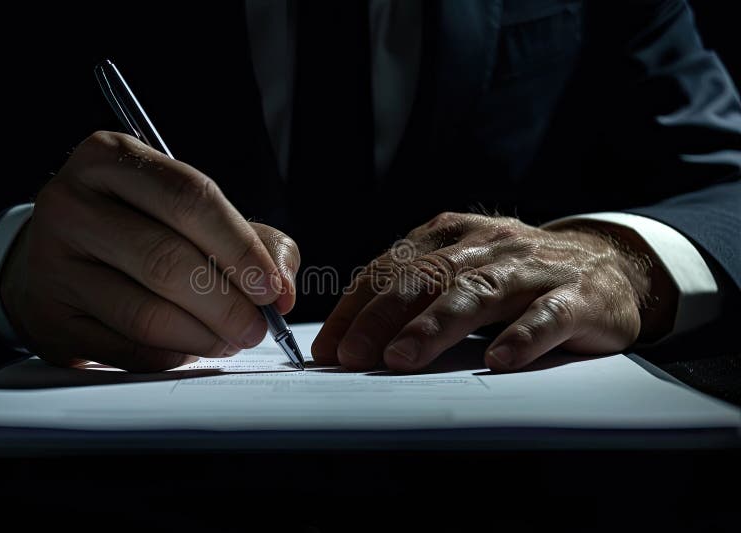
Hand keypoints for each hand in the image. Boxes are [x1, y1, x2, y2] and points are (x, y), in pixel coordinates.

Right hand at [0, 131, 299, 370]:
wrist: (55, 258)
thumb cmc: (138, 226)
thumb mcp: (190, 210)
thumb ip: (252, 238)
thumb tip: (282, 291)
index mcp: (110, 160)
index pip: (189, 198)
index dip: (239, 248)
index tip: (272, 288)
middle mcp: (72, 205)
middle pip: (166, 260)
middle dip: (228, 303)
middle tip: (259, 325)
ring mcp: (53, 265)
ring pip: (146, 314)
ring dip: (205, 336)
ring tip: (232, 338)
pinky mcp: (51, 320)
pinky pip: (128, 350)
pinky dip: (174, 354)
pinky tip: (192, 345)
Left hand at [313, 212, 663, 371]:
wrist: (609, 264)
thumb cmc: (519, 275)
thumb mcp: (465, 269)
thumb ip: (419, 291)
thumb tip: (356, 337)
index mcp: (455, 235)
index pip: (395, 268)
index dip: (358, 307)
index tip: (329, 346)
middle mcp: (491, 245)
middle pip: (429, 278)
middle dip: (384, 317)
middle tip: (353, 355)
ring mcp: (534, 269)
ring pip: (479, 293)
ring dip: (436, 326)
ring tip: (402, 358)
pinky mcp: (578, 297)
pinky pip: (546, 317)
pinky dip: (521, 338)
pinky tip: (498, 361)